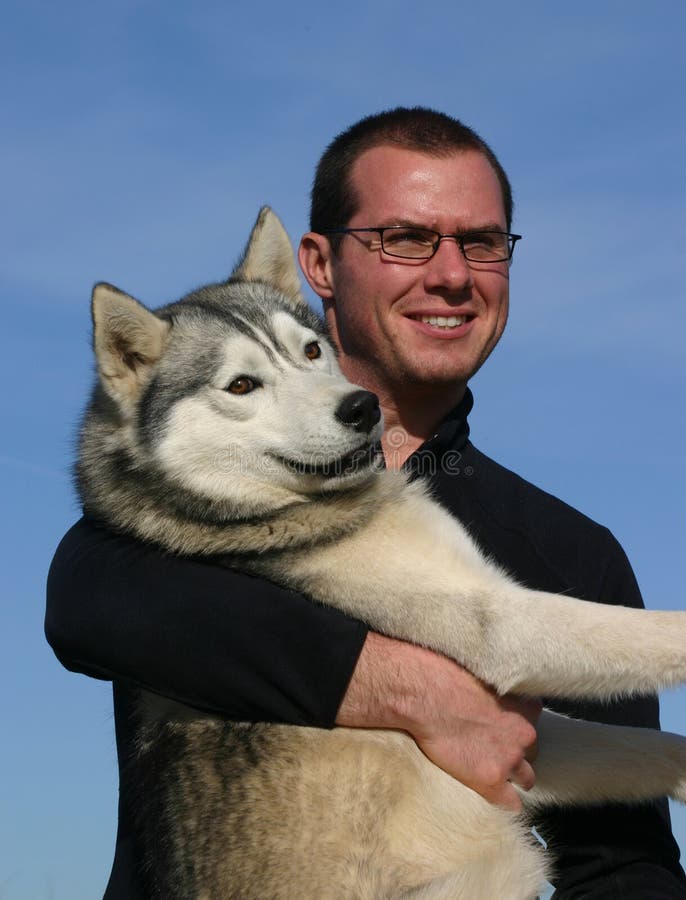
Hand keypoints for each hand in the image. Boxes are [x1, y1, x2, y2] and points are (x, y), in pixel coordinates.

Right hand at [336, 632, 540, 811]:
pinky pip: (511, 803)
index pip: (532, 720)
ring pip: (527, 778)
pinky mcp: (491, 780)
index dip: (515, 723)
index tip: (500, 723)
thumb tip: (488, 686)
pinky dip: (504, 801)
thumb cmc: (446, 673)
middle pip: (531, 749)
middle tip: (492, 745)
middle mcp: (526, 733)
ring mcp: (510, 759)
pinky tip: (495, 797)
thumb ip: (494, 684)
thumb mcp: (482, 670)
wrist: (425, 694)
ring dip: (513, 776)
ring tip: (494, 772)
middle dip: (515, 749)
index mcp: (527, 705)